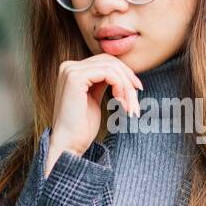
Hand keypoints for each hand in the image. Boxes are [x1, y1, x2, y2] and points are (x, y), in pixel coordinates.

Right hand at [46, 56, 142, 176]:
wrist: (69, 144)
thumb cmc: (82, 127)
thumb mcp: (93, 98)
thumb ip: (101, 82)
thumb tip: (120, 72)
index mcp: (71, 70)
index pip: (105, 61)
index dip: (124, 74)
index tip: (136, 90)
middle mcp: (68, 66)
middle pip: (109, 61)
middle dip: (128, 79)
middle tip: (136, 99)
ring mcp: (70, 71)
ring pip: (112, 67)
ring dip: (126, 87)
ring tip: (129, 107)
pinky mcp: (75, 78)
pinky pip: (109, 73)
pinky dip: (120, 87)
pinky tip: (120, 103)